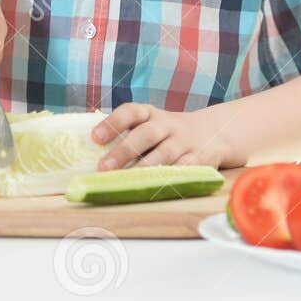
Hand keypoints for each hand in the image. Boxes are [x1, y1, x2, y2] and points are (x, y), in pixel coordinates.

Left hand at [91, 102, 239, 169]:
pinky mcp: (200, 160)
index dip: (113, 123)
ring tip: (126, 181)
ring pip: (165, 154)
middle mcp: (168, 125)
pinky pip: (184, 170)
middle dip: (124, 150)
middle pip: (146, 134)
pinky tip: (155, 188)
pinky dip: (170, 179)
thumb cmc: (168, 133)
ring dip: (144, 169)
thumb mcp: (150, 124)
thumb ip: (126, 133)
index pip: (131, 112)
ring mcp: (185, 142)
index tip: (94, 137)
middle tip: (103, 167)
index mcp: (151, 114)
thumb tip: (87, 150)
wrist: (213, 133)